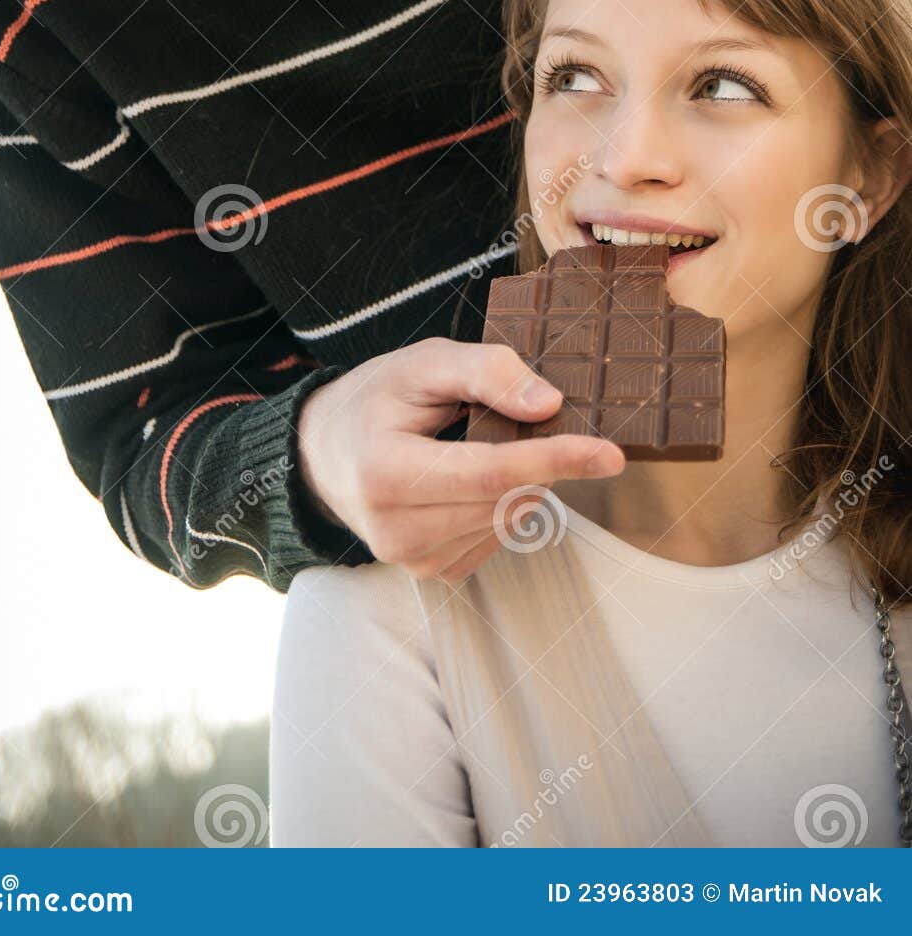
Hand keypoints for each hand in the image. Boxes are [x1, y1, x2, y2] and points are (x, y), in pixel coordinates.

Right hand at [296, 337, 623, 583]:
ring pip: (510, 520)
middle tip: (529, 417)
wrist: (324, 452)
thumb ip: (486, 371)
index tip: (610, 453)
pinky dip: (505, 503)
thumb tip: (550, 403)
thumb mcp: (422, 363)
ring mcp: (414, 560)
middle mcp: (397, 531)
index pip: (490, 474)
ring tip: (479, 443)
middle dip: (540, 459)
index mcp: (387, 473)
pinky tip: (473, 478)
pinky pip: (498, 536)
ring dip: (522, 481)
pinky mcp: (432, 572)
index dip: (555, 460)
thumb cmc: (375, 400)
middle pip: (507, 499)